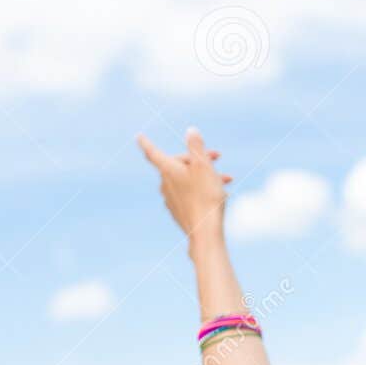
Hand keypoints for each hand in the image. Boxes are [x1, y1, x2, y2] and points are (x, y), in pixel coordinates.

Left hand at [136, 128, 233, 244]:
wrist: (205, 233)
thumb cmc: (205, 196)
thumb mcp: (204, 165)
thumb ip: (196, 146)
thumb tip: (190, 131)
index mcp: (168, 169)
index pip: (152, 152)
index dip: (146, 143)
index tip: (138, 136)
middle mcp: (165, 184)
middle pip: (178, 165)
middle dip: (198, 160)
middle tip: (218, 158)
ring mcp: (171, 200)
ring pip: (187, 180)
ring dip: (205, 176)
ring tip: (226, 180)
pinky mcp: (179, 212)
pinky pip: (190, 195)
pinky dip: (202, 190)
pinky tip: (219, 194)